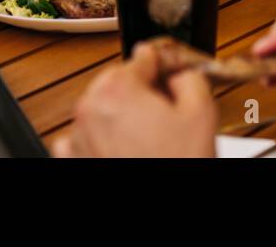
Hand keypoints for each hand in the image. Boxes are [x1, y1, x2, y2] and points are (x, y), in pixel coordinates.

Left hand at [53, 43, 216, 157]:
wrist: (164, 220)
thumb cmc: (177, 164)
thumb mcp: (201, 112)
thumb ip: (188, 77)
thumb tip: (178, 72)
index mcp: (119, 87)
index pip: (143, 56)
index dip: (164, 64)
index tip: (172, 71)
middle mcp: (91, 107)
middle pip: (119, 80)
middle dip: (141, 91)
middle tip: (165, 111)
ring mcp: (78, 135)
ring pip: (101, 107)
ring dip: (121, 114)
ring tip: (148, 137)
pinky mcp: (73, 159)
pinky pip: (81, 137)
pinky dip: (98, 138)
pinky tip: (121, 149)